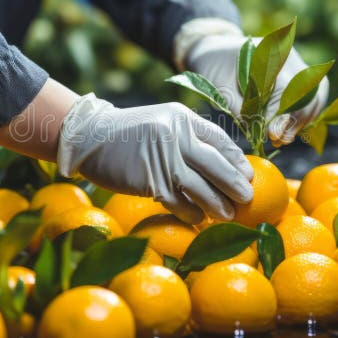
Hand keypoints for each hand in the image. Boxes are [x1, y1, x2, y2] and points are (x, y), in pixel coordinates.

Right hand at [56, 94, 253, 223]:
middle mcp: (176, 136)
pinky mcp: (150, 181)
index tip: (248, 174)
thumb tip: (220, 166)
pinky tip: (199, 219)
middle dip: (236, 184)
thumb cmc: (128, 134)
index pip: (220, 139)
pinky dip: (192, 213)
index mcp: (182, 118)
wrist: (88, 136)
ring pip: (201, 187)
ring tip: (229, 214)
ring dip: (218, 205)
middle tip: (249, 198)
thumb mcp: (161, 124)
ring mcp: (163, 159)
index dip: (237, 159)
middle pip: (217, 165)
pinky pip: (179, 202)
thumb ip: (187, 139)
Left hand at [182, 26, 327, 146]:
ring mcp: (296, 63)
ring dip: (301, 120)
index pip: (286, 87)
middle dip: (294, 121)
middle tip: (277, 141)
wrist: (215, 51)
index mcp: (267, 52)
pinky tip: (288, 128)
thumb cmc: (214, 67)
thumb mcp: (220, 86)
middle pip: (306, 92)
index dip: (282, 115)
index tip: (273, 136)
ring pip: (314, 95)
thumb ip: (238, 106)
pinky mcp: (299, 73)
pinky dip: (306, 114)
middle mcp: (288, 55)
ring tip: (281, 138)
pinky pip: (314, 95)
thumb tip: (257, 130)